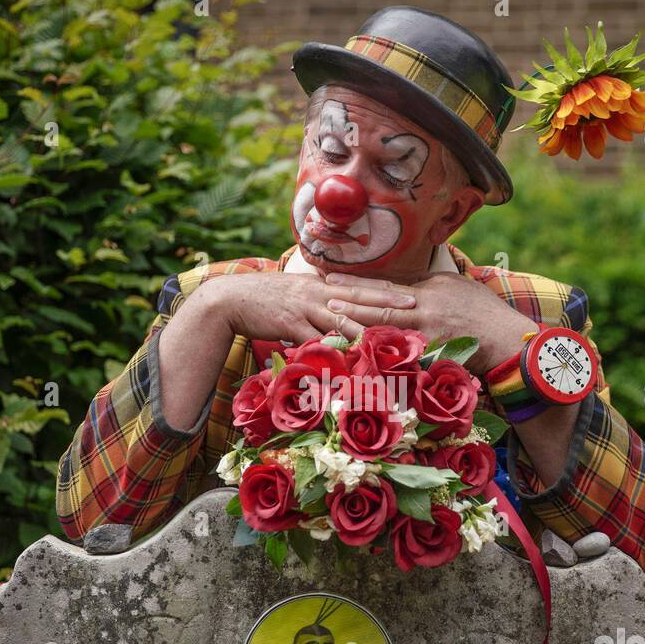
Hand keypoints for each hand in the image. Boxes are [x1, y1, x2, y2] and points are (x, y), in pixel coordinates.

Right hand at [202, 271, 416, 343]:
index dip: (385, 290)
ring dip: (367, 329)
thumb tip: (336, 305)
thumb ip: (317, 300)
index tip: (410, 293)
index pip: (359, 286)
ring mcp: (305, 308)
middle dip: (387, 302)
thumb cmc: (263, 299)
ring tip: (392, 336)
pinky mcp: (291, 324)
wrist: (230, 300)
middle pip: (359, 297)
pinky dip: (333, 349)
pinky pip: (316, 340)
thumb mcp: (295, 293)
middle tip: (414, 305)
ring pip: (341, 319)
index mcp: (321, 286)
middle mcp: (317, 293)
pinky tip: (349, 358)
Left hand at [324, 271, 532, 371]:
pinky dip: (376, 351)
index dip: (358, 282)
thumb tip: (402, 286)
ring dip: (355, 322)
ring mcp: (428, 333)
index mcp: (431, 289)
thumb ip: (428, 286)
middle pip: (380, 302)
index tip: (332, 278)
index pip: (387, 284)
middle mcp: (426, 308)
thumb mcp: (458, 288)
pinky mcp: (432, 355)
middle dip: (349, 298)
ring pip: (384, 325)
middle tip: (322, 294)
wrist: (509, 342)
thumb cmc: (485, 314)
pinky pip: (398, 354)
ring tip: (330, 317)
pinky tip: (355, 349)